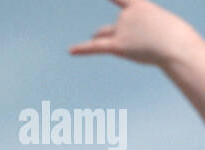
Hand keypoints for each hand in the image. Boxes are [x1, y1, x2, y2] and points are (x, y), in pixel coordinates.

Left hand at [70, 0, 196, 66]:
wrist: (174, 45)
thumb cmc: (171, 36)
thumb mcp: (156, 25)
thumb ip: (136, 30)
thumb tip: (119, 43)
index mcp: (138, 5)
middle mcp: (126, 16)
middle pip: (109, 28)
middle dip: (110, 37)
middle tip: (120, 42)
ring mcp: (122, 30)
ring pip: (105, 37)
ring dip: (111, 44)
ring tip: (128, 49)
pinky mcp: (118, 46)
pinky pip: (95, 47)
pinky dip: (82, 49)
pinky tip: (69, 50)